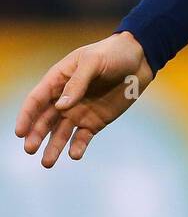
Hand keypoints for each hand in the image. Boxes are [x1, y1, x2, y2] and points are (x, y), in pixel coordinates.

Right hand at [15, 31, 152, 166]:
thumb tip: (61, 106)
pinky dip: (78, 147)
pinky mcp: (94, 122)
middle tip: (30, 149)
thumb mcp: (93, 62)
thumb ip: (77, 83)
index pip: (37, 100)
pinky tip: (75, 155)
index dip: (26, 116)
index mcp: (58, 80)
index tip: (20, 132)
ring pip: (60, 133)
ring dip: (53, 147)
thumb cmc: (112, 54)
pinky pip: (82, 138)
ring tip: (47, 163)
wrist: (138, 60)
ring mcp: (78, 112)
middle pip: (45, 120)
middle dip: (36, 135)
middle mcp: (64, 99)